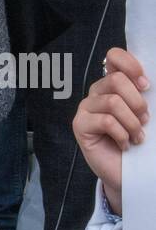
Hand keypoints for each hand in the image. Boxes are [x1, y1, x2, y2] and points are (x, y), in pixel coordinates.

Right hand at [73, 48, 149, 214]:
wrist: (128, 172)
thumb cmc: (139, 141)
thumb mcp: (146, 115)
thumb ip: (145, 96)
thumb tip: (150, 83)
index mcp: (113, 83)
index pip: (114, 57)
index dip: (130, 65)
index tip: (146, 85)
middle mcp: (97, 91)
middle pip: (116, 80)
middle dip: (137, 102)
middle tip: (145, 120)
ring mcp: (86, 107)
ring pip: (113, 102)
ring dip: (132, 123)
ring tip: (138, 137)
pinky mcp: (80, 125)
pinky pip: (105, 121)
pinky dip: (122, 134)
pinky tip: (125, 144)